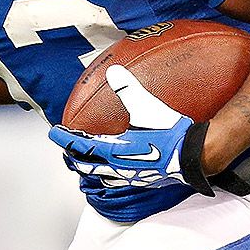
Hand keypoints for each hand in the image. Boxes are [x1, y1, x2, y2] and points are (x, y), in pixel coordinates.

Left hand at [49, 65, 212, 194]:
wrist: (194, 157)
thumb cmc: (171, 134)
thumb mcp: (147, 107)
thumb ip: (129, 90)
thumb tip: (113, 72)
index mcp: (114, 151)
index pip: (81, 146)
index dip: (66, 139)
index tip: (55, 133)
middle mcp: (119, 167)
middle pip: (88, 165)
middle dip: (75, 157)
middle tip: (67, 149)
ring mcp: (132, 176)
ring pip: (103, 174)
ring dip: (91, 166)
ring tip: (88, 160)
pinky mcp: (145, 178)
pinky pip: (119, 176)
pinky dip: (110, 169)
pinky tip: (119, 164)